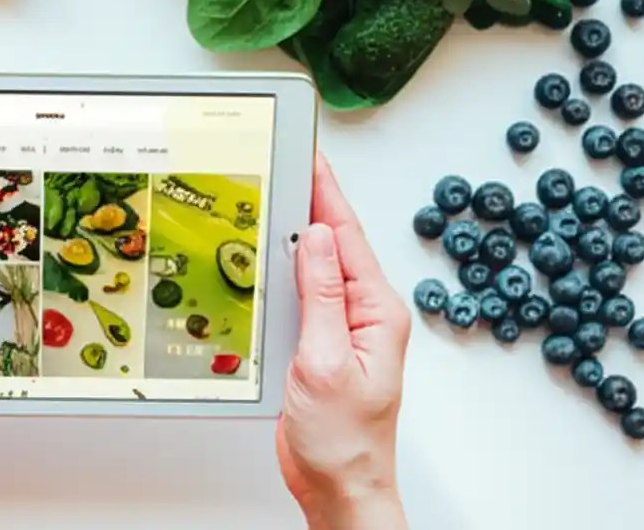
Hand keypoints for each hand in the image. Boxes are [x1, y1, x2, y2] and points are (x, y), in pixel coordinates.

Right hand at [277, 154, 411, 528]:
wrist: (338, 488)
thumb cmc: (345, 441)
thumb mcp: (327, 360)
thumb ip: (322, 296)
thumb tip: (313, 238)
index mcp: (376, 311)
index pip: (346, 237)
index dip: (326, 193)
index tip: (310, 156)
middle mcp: (362, 315)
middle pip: (332, 243)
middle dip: (309, 199)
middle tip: (285, 159)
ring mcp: (341, 329)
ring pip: (314, 267)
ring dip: (294, 232)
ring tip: (273, 194)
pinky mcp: (318, 344)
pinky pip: (302, 295)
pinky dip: (283, 270)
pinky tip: (267, 258)